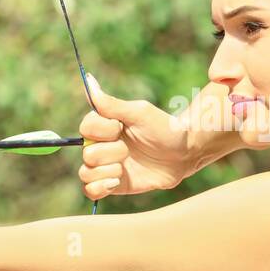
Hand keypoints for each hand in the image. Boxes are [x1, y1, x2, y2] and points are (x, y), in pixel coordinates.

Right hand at [78, 75, 192, 199]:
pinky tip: (118, 180)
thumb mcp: (139, 113)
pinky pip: (89, 191)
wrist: (184, 154)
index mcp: (104, 126)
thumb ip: (110, 103)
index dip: (104, 131)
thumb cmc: (164, 128)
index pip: (85, 128)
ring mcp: (104, 167)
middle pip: (88, 153)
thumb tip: (88, 80)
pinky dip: (100, 187)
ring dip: (109, 170)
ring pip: (86, 173)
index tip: (121, 127)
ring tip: (127, 167)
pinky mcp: (111, 185)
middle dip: (113, 152)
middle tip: (131, 149)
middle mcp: (100, 146)